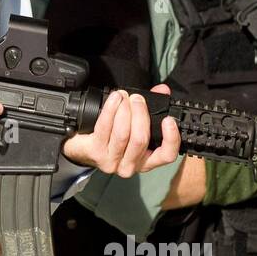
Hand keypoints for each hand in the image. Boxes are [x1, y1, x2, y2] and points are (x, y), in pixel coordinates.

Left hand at [61, 84, 180, 177]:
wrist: (85, 146)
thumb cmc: (114, 135)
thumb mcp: (136, 124)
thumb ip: (152, 108)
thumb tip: (162, 90)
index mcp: (146, 160)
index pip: (166, 155)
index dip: (171, 138)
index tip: (168, 120)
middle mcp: (131, 165)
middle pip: (140, 139)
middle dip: (140, 114)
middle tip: (137, 98)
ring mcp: (112, 161)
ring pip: (123, 134)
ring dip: (124, 110)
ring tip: (124, 96)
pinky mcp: (96, 152)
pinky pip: (105, 128)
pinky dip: (110, 110)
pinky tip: (114, 99)